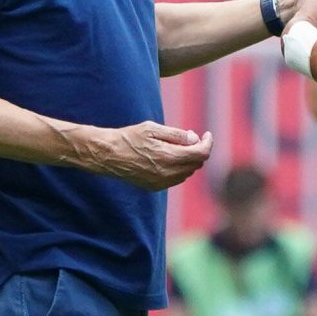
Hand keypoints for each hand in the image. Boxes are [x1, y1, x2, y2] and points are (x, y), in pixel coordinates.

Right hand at [81, 121, 212, 191]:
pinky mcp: (155, 187)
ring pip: (187, 173)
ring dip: (188, 160)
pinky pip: (176, 179)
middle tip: (190, 138)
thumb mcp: (153, 129)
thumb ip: (176, 134)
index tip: (207, 134)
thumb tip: (194, 139)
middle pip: (196, 164)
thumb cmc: (129, 138)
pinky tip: (169, 158)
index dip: (208, 143)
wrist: (108, 155)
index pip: (200, 154)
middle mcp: (167, 173)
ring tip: (176, 147)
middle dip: (198, 150)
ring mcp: (161, 183)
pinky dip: (179, 168)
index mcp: (168, 157)